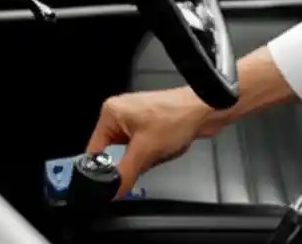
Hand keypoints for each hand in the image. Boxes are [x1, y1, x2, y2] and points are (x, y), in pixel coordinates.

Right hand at [85, 86, 218, 197]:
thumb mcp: (145, 151)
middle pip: (114, 153)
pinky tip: (165, 147)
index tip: (108, 185)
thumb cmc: (178, 117)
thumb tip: (111, 192)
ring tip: (158, 148)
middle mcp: (121, 114)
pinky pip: (143, 149)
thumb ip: (124, 174)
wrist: (207, 110)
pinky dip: (153, 154)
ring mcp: (136, 120)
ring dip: (144, 158)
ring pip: (130, 154)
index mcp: (111, 113)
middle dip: (130, 162)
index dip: (101, 169)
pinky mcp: (150, 126)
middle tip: (144, 159)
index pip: (94, 150)